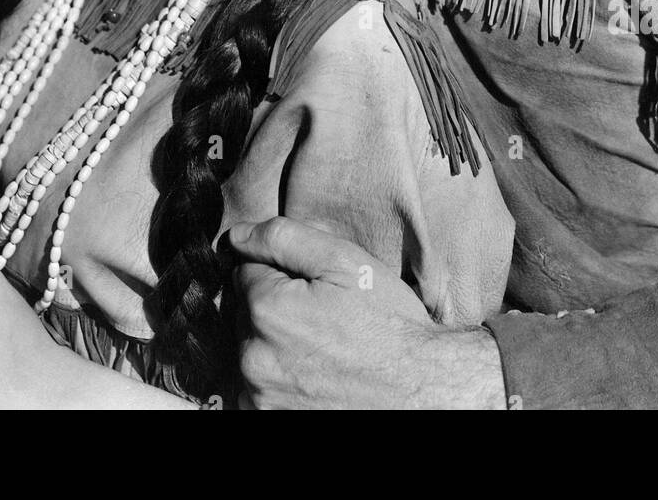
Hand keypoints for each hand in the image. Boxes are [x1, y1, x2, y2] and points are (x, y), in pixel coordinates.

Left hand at [227, 217, 505, 409]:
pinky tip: (313, 377)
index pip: (245, 273)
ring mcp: (259, 397)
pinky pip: (256, 390)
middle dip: (274, 310)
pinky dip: (278, 380)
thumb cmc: (387, 322)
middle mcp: (252, 357)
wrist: (421, 391)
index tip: (314, 289)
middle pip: (244, 315)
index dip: (281, 275)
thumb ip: (282, 239)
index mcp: (266, 308)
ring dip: (273, 347)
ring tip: (322, 351)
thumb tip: (236, 237)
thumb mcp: (344, 261)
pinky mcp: (268, 421)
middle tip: (323, 319)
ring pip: (251, 352)